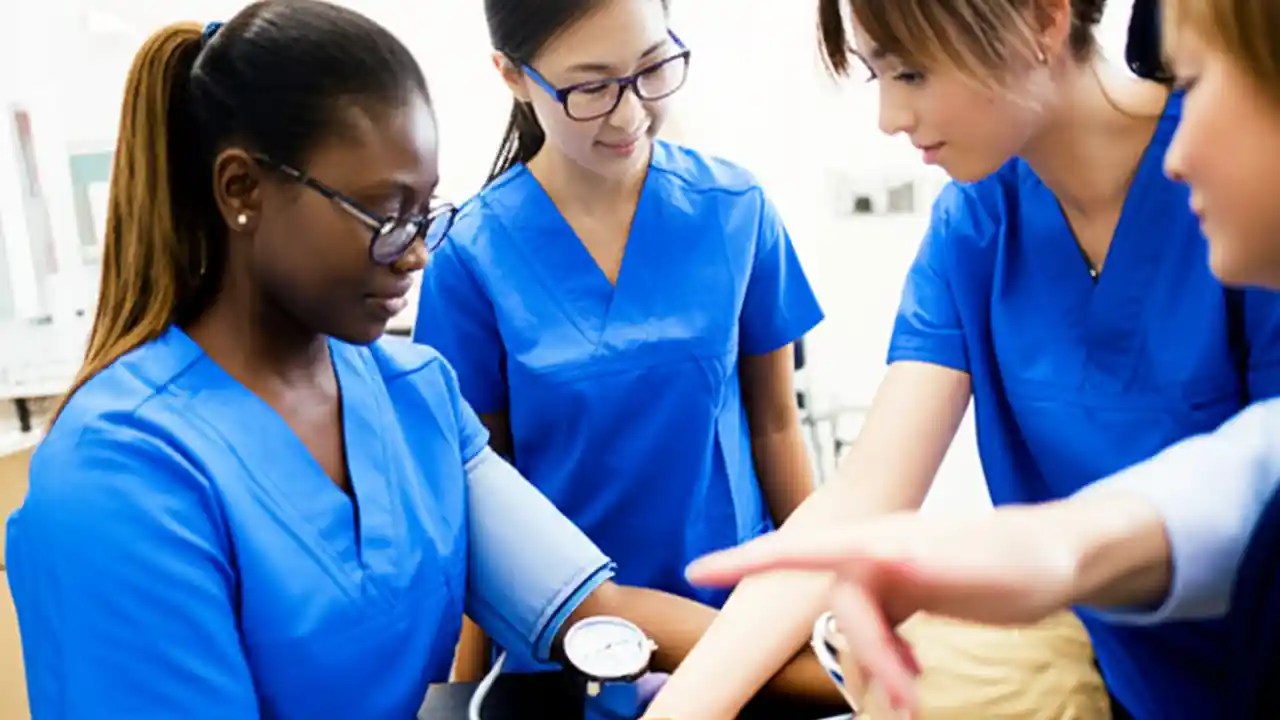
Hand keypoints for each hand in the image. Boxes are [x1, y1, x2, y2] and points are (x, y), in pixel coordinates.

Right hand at [684, 508, 1082, 713]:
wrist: (1062, 555)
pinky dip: (889, 659)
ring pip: (857, 623)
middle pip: (840, 605)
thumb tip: (896, 555)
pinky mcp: (907, 587)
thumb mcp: (995, 569)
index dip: (749, 560)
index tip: (702, 572)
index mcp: (887, 538)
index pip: (805, 548)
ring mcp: (893, 568)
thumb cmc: (1032, 557)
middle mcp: (882, 549)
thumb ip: (944, 563)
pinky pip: (879, 628)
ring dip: (876, 665)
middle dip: (863, 655)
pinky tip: (915, 678)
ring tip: (912, 698)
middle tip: (905, 700)